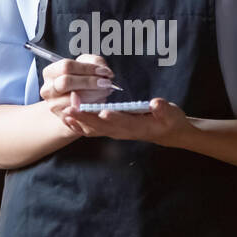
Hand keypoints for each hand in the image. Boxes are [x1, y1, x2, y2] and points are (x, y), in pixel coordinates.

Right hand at [40, 53, 115, 127]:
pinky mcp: (63, 118)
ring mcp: (53, 105)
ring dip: (95, 95)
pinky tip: (99, 101)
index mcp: (50, 72)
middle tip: (106, 83)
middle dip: (90, 82)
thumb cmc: (81, 80)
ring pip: (75, 99)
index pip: (66, 66)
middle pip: (66, 82)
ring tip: (105, 92)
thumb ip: (96, 63)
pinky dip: (93, 106)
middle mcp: (48, 89)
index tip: (104, 72)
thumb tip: (104, 72)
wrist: (75, 103)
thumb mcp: (87, 66)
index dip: (88, 68)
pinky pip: (81, 113)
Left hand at [63, 97, 191, 146]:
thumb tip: (156, 103)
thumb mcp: (172, 114)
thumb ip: (163, 110)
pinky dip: (79, 125)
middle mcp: (123, 131)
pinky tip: (68, 117)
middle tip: (71, 108)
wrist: (168, 133)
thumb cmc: (169, 121)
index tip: (102, 111)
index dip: (113, 118)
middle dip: (86, 118)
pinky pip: (92, 130)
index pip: (124, 122)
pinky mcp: (111, 130)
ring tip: (64, 112)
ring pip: (94, 129)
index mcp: (138, 126)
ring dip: (79, 122)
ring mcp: (116, 132)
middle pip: (102, 126)